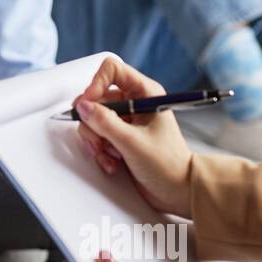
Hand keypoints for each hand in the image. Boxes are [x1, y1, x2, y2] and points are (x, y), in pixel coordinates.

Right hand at [72, 57, 193, 217]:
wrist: (177, 190)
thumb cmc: (168, 164)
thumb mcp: (133, 142)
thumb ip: (105, 123)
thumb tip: (83, 106)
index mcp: (146, 93)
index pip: (112, 70)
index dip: (96, 83)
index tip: (88, 104)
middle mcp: (134, 102)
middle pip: (97, 97)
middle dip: (93, 121)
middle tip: (100, 140)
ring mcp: (125, 120)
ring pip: (92, 118)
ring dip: (95, 140)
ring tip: (109, 155)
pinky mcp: (118, 136)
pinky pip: (96, 135)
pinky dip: (98, 149)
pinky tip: (111, 161)